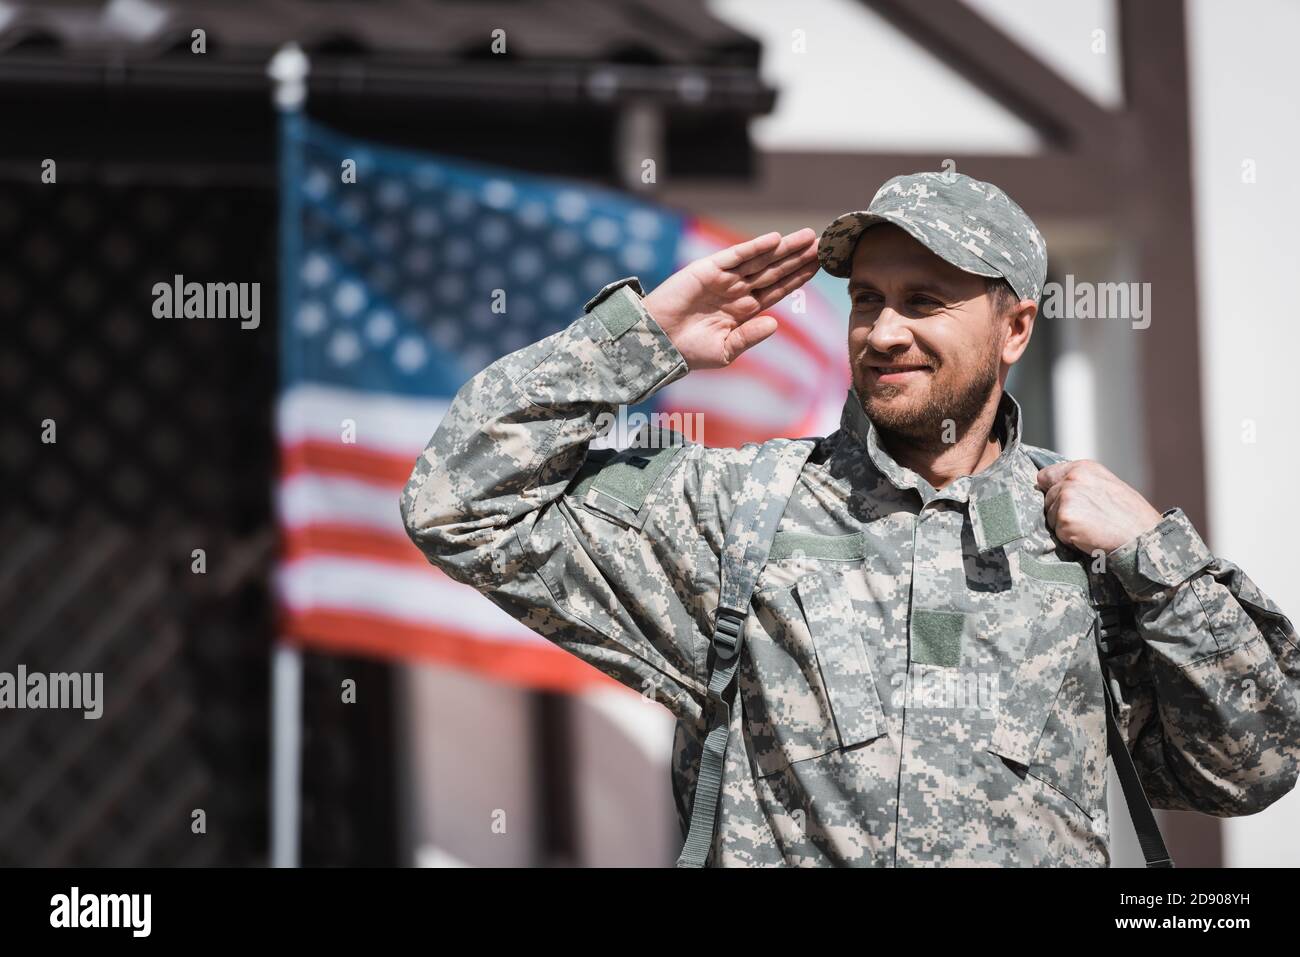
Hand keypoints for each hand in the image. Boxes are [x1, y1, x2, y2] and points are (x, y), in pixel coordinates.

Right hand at [641, 228, 819, 369]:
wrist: (657, 344)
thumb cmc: (688, 352)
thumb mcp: (725, 350)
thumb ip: (750, 335)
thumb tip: (775, 323)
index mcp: (743, 311)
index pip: (776, 290)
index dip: (797, 278)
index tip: (817, 267)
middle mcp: (736, 291)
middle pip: (774, 270)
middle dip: (797, 258)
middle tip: (822, 245)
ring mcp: (723, 279)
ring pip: (760, 260)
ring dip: (784, 248)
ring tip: (808, 237)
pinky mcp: (708, 269)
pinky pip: (736, 256)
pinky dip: (755, 247)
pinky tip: (775, 240)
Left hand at [1036, 460, 1163, 555]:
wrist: (1144, 538)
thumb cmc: (1131, 517)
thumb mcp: (1108, 486)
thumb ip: (1082, 483)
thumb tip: (1056, 486)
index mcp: (1083, 468)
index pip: (1046, 475)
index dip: (1051, 490)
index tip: (1064, 502)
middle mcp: (1073, 478)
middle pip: (1047, 498)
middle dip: (1060, 510)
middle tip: (1088, 519)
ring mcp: (1067, 498)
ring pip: (1050, 516)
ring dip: (1064, 525)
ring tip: (1091, 527)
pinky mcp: (1065, 518)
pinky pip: (1057, 532)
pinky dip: (1069, 539)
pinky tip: (1089, 536)